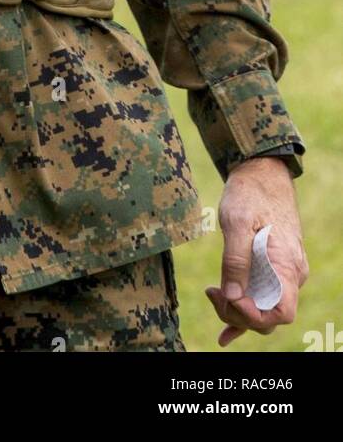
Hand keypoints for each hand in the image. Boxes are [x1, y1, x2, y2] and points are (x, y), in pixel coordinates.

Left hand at [205, 157, 308, 346]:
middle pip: (268, 315)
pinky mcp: (273, 266)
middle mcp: (291, 274)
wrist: (261, 172)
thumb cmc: (250, 192)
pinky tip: (226, 330)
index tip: (229, 297)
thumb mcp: (237, 221)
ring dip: (237, 309)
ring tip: (211, 293)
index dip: (253, 315)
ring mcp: (284, 272)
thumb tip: (231, 295)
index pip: (280, 313)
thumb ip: (235, 259)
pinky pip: (263, 297)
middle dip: (238, 313)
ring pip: (263, 306)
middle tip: (212, 291)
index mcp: (287, 265)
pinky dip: (244, 312)